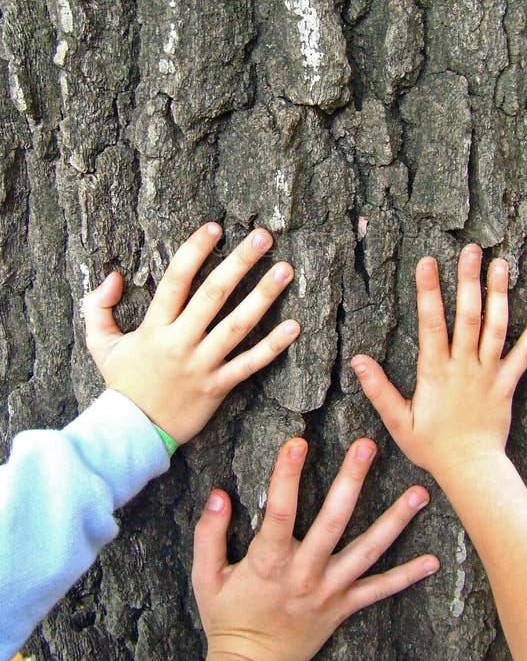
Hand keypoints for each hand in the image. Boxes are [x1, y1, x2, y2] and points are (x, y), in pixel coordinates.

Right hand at [81, 223, 299, 443]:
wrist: (131, 433)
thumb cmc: (122, 383)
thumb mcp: (100, 344)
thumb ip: (99, 307)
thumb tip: (113, 276)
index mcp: (154, 328)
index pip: (176, 280)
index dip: (195, 251)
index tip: (215, 227)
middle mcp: (180, 342)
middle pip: (213, 295)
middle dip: (239, 262)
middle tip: (264, 236)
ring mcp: (202, 364)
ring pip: (237, 325)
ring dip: (264, 296)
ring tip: (285, 270)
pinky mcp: (219, 387)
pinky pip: (250, 364)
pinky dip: (273, 347)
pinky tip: (294, 327)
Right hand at [192, 437, 437, 660]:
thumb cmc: (228, 618)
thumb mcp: (205, 577)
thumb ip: (209, 534)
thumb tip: (218, 493)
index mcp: (270, 562)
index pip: (279, 512)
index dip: (287, 476)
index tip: (297, 442)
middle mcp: (305, 573)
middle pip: (333, 522)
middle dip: (351, 481)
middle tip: (368, 446)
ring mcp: (329, 591)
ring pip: (367, 552)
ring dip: (394, 521)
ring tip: (419, 494)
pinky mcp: (344, 607)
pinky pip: (379, 591)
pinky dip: (407, 576)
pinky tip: (432, 561)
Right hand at [351, 245, 526, 480]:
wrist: (471, 470)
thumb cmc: (432, 447)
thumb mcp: (398, 422)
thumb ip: (379, 390)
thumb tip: (357, 361)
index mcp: (436, 371)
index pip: (432, 323)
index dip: (429, 291)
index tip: (428, 262)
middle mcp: (465, 366)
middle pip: (468, 316)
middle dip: (468, 280)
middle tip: (471, 250)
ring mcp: (489, 373)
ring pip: (497, 327)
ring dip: (499, 294)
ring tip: (501, 264)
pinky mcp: (507, 384)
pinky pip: (524, 355)